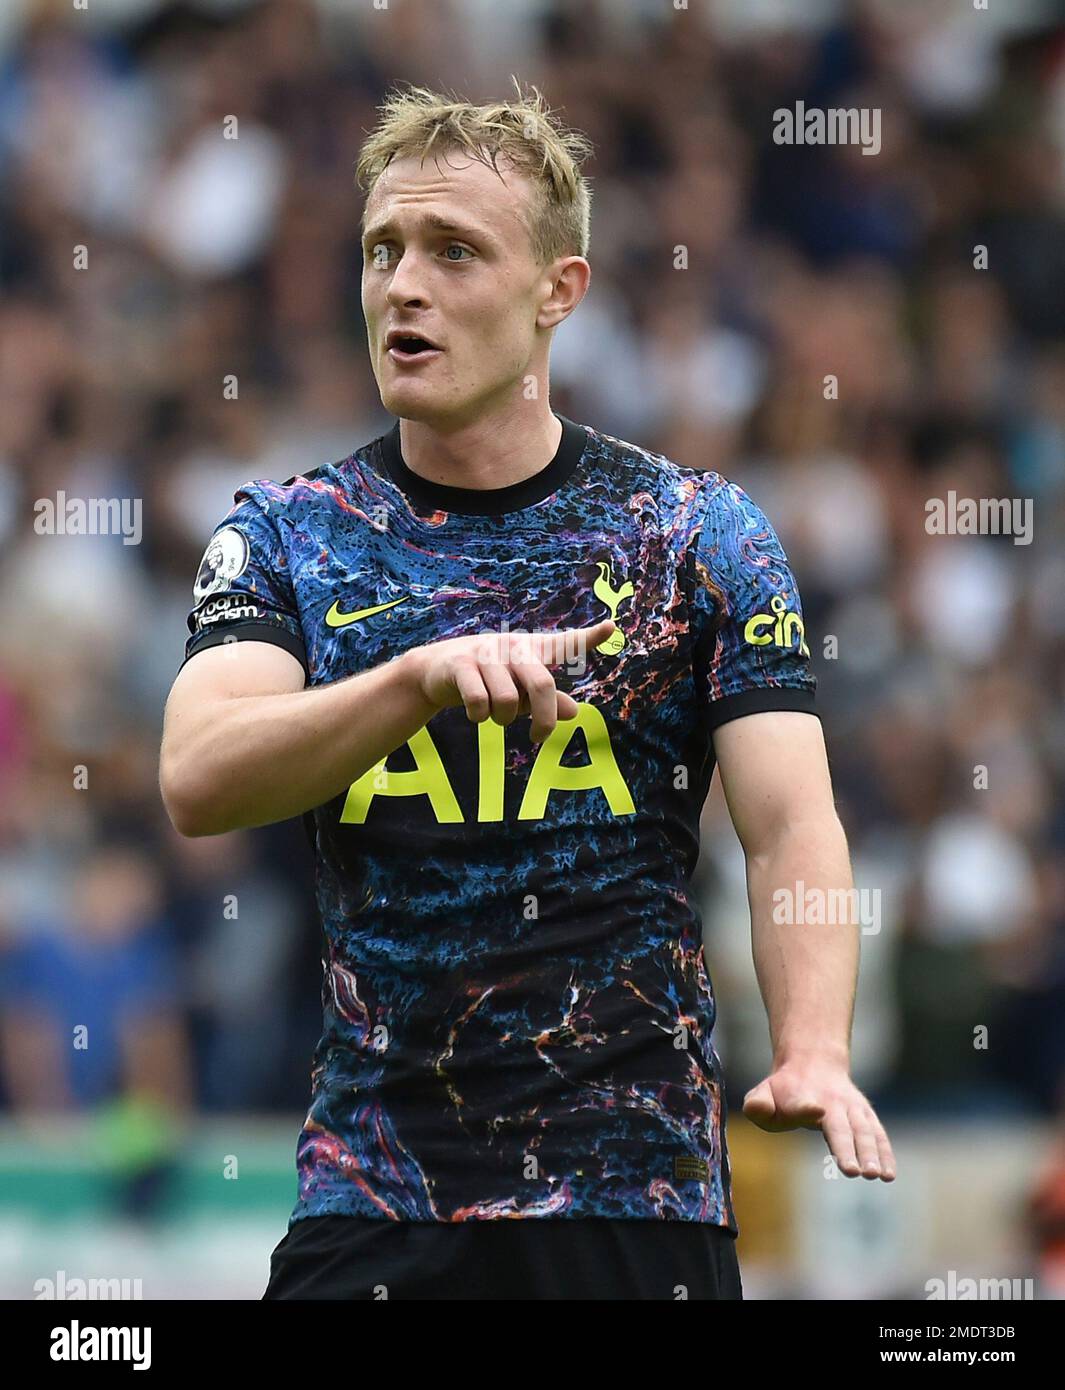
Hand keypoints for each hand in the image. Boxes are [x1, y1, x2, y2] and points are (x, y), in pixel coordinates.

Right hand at [408, 618, 615, 743]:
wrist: (436, 671)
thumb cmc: (488, 680)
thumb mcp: (519, 690)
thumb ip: (547, 700)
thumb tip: (574, 711)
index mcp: (532, 650)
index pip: (565, 643)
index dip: (588, 638)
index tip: (611, 628)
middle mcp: (513, 647)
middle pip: (542, 685)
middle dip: (544, 720)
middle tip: (539, 738)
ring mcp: (486, 654)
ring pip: (507, 700)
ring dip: (502, 720)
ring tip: (495, 716)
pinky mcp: (461, 664)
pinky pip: (479, 701)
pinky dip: (479, 717)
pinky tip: (475, 714)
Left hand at [743, 1058, 895, 1180]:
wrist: (813, 1062)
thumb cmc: (784, 1091)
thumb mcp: (763, 1093)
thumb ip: (757, 1104)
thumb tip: (759, 1109)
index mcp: (801, 1096)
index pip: (802, 1104)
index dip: (806, 1108)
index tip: (816, 1110)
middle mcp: (831, 1101)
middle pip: (840, 1126)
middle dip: (847, 1147)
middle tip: (855, 1172)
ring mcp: (852, 1108)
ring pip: (863, 1131)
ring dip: (871, 1153)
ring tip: (874, 1175)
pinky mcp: (866, 1115)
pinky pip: (878, 1134)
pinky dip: (885, 1153)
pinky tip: (889, 1175)